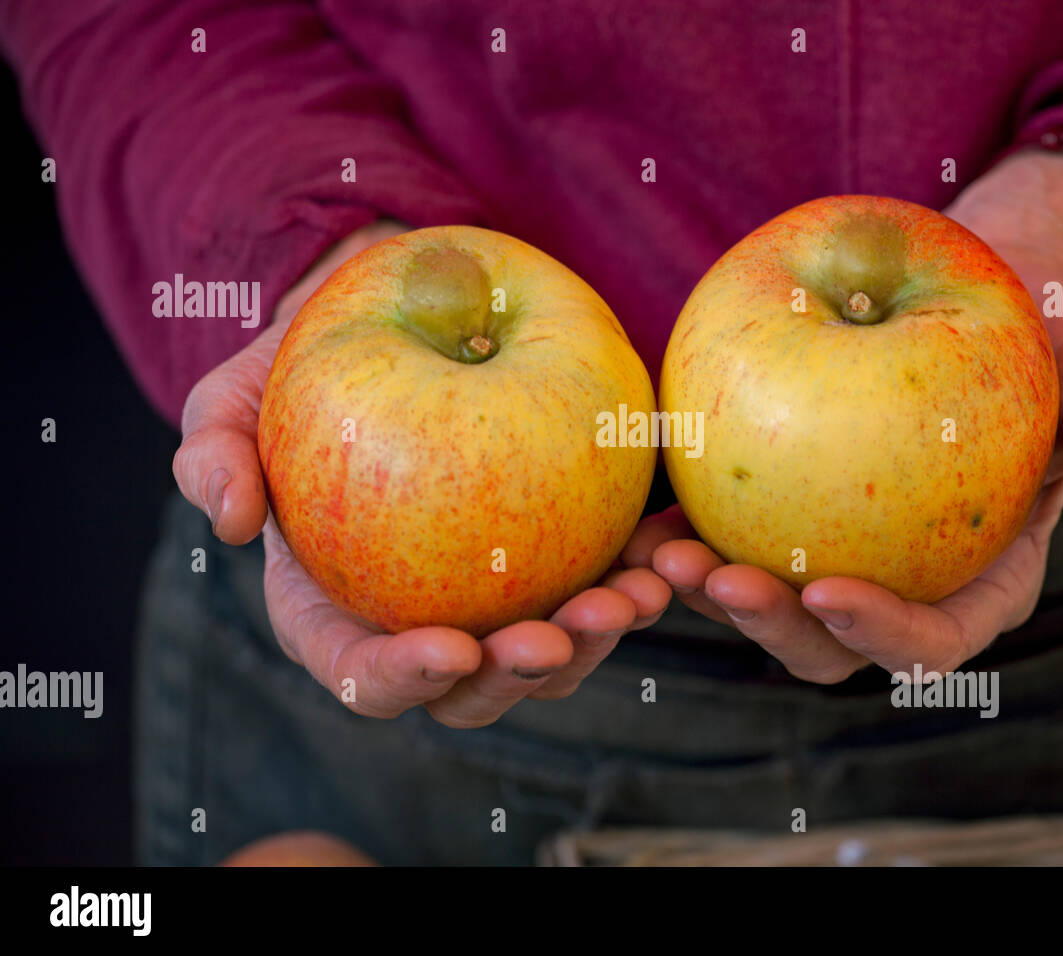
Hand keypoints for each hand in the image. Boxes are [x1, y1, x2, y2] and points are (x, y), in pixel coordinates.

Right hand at [173, 219, 669, 723]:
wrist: (392, 326)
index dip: (406, 679)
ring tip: (635, 593)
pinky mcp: (561, 552)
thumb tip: (234, 522)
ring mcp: (499, 595)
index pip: (366, 675)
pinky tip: (668, 547)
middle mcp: (424, 620)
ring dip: (599, 637)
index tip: (449, 647)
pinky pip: (606, 578)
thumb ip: (213, 453)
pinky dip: (640, 571)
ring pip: (558, 651)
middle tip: (558, 634)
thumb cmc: (299, 376)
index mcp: (339, 615)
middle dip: (520, 675)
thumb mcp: (233, 399)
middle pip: (477, 689)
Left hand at [625, 151, 1062, 679]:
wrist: (985, 288)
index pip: (931, 638)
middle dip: (771, 628)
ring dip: (709, 591)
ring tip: (658, 550)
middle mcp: (900, 581)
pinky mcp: (779, 504)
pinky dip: (685, 531)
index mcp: (979, 582)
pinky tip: (643, 512)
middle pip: (829, 644)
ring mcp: (834, 548)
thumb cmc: (1052, 340)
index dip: (880, 634)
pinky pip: (728, 529)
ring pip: (765, 599)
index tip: (828, 591)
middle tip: (720, 579)